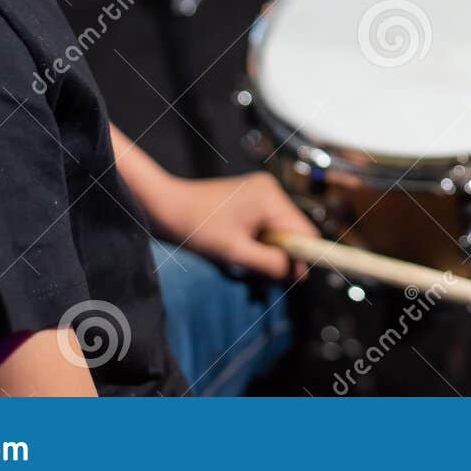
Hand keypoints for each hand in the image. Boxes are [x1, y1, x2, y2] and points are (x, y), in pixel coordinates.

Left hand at [148, 171, 318, 280]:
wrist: (165, 206)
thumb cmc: (196, 226)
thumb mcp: (234, 252)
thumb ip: (269, 263)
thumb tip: (298, 274)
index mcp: (270, 198)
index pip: (304, 232)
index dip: (304, 258)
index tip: (296, 280)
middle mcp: (271, 189)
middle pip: (294, 231)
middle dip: (281, 256)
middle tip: (260, 274)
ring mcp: (261, 192)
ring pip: (280, 230)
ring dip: (268, 250)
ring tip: (243, 258)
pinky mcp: (252, 197)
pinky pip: (268, 224)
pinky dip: (259, 241)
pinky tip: (240, 248)